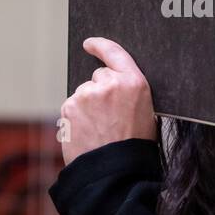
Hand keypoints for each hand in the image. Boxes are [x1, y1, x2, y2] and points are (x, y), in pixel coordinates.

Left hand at [59, 38, 157, 164]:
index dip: (101, 45)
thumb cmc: (134, 147)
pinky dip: (76, 118)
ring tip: (98, 130)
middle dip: (100, 91)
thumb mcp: (145, 113)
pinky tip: (87, 133)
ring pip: (83, 94)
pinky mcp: (70, 106)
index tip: (90, 43)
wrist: (116, 171)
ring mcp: (87, 94)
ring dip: (87, 107)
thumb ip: (128, 93)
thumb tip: (110, 87)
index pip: (115, 53)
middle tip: (108, 117)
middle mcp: (110, 84)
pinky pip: (71, 107)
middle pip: (98, 77)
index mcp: (134, 83)